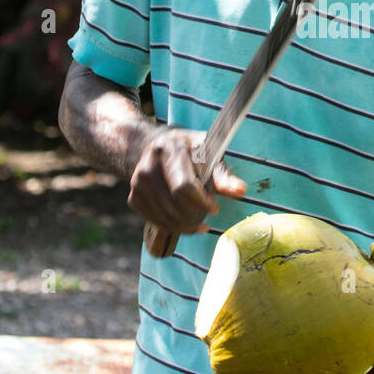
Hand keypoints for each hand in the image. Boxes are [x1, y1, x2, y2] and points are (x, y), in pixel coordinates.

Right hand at [127, 127, 246, 233]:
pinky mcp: (133, 199)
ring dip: (187, 225)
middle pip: (175, 208)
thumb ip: (223, 175)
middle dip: (197, 216)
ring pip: (166, 219)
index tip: (215, 207)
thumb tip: (240, 191)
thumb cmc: (190, 151)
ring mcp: (137, 184)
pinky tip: (186, 221)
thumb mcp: (209, 154)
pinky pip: (157, 223)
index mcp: (169, 150)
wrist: (156, 146)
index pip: (183, 188)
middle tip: (208, 212)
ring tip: (199, 217)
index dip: (202, 203)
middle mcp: (148, 167)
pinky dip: (175, 227)